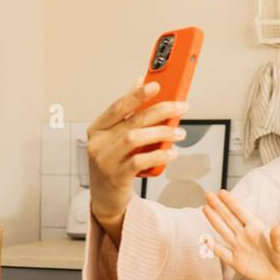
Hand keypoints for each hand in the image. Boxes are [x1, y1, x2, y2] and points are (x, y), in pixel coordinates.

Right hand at [86, 79, 188, 227]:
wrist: (106, 198)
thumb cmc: (114, 163)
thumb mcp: (116, 138)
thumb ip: (128, 112)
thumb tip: (140, 81)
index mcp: (97, 129)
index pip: (118, 106)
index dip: (136, 94)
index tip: (155, 85)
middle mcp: (98, 143)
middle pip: (132, 121)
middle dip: (161, 111)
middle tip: (181, 107)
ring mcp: (105, 160)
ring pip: (135, 139)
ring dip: (162, 133)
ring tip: (180, 132)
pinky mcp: (116, 177)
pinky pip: (139, 161)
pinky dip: (158, 155)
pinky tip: (172, 152)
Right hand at [201, 189, 279, 279]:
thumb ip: (278, 238)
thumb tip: (278, 227)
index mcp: (257, 228)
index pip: (241, 212)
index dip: (231, 202)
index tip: (221, 192)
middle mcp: (246, 235)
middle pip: (229, 218)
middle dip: (218, 206)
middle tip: (208, 194)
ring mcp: (240, 248)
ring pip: (224, 232)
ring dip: (214, 221)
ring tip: (205, 208)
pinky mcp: (237, 262)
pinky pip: (223, 253)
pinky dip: (214, 247)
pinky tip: (205, 239)